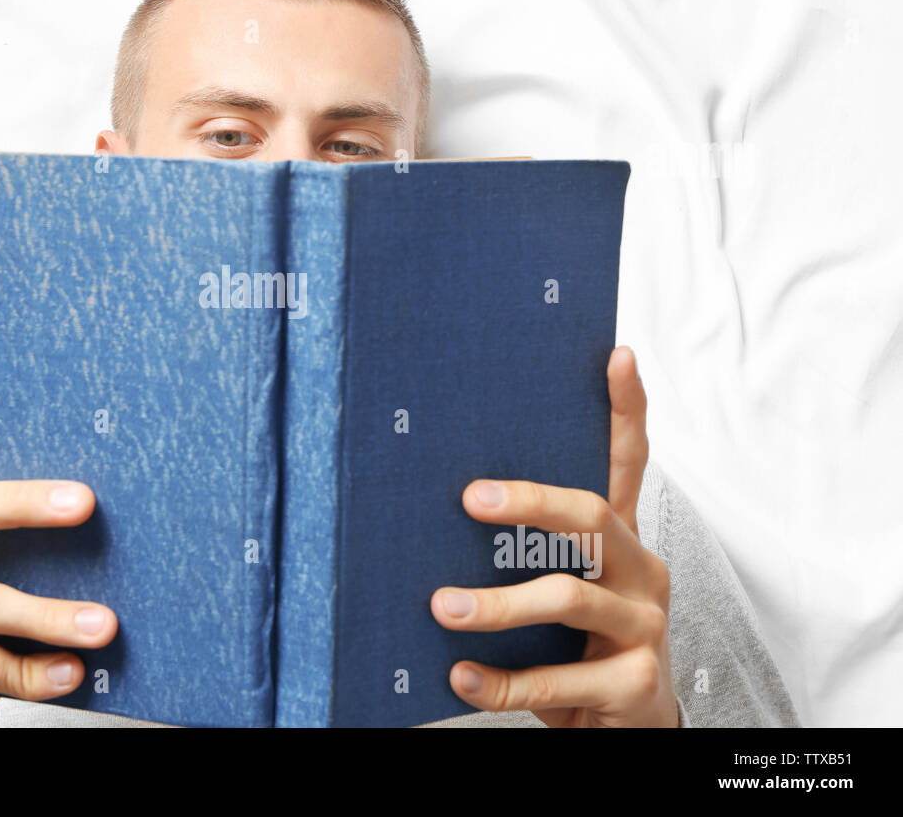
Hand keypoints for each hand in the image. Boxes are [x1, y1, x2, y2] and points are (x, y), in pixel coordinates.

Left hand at [430, 345, 677, 726]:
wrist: (621, 730)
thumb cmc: (575, 646)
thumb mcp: (560, 590)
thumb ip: (525, 554)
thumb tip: (447, 503)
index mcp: (620, 540)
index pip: (629, 463)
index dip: (627, 410)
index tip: (615, 356)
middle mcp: (641, 571)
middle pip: (591, 517)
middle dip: (531, 502)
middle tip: (469, 498)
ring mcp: (644, 627)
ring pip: (567, 599)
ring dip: (497, 605)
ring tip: (442, 607)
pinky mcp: (635, 684)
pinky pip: (557, 679)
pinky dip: (501, 682)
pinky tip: (461, 677)